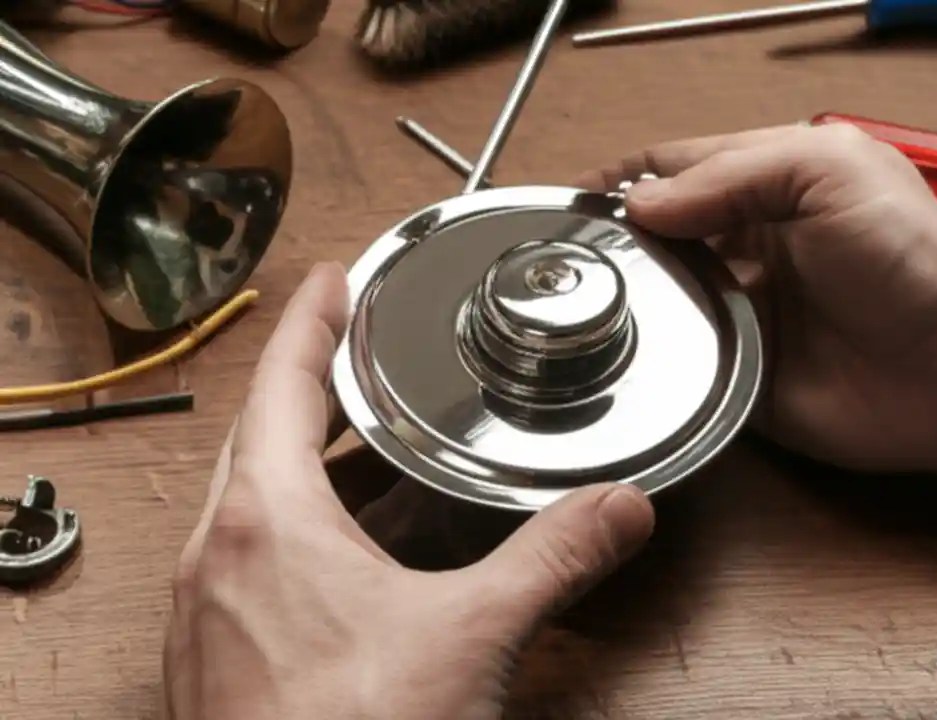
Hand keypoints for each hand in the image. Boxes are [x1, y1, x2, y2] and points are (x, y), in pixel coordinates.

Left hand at [163, 263, 654, 719]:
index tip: (328, 280)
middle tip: (352, 353)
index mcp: (263, 523)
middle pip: (259, 437)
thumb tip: (619, 511)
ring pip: (253, 505)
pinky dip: (304, 534)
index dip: (307, 320)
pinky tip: (359, 561)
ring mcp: (209, 614)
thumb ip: (554, 559)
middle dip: (309, 386)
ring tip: (370, 450)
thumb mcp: (472, 636)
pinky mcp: (222, 661)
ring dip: (309, 467)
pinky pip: (254, 564)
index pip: (280, 384)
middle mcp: (217, 559)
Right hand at [583, 123, 936, 473]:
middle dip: (611, 241)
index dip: (621, 179)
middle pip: (657, 235)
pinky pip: (679, 365)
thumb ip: (732, 175)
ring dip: (621, 299)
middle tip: (553, 259)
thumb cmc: (908, 258)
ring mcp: (741, 312)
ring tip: (563, 306)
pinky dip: (645, 359)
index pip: (675, 169)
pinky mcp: (738, 377)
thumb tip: (638, 204)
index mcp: (770, 183)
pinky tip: (605, 357)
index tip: (565, 199)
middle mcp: (748, 244)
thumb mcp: (827, 174)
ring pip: (659, 299)